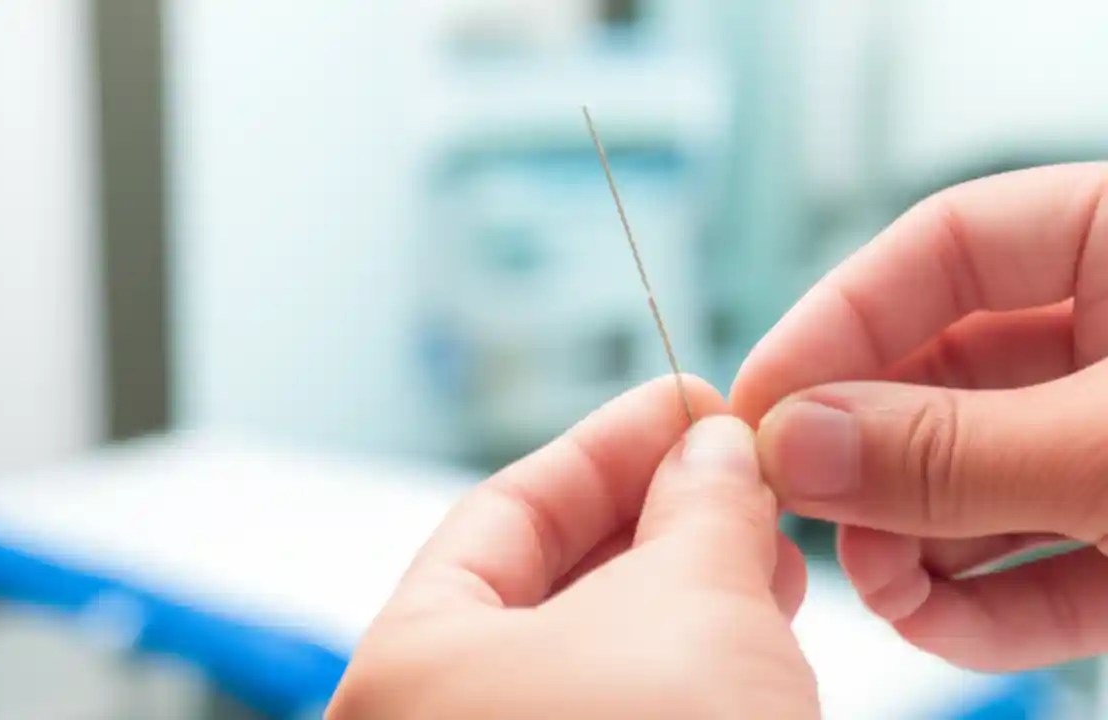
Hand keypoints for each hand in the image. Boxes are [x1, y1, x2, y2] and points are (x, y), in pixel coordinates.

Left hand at [328, 377, 817, 719]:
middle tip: (738, 473)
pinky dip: (685, 670)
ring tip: (764, 554)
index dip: (608, 447)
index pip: (507, 511)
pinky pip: (623, 713)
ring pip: (593, 659)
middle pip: (547, 585)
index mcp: (411, 665)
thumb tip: (711, 450)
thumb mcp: (694, 606)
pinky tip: (754, 643)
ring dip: (683, 595)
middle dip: (656, 519)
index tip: (686, 404)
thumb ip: (697, 505)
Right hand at [732, 163, 1107, 670]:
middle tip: (802, 509)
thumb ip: (951, 449)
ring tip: (881, 588)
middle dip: (871, 457)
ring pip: (983, 477)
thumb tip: (796, 445)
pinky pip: (1045, 559)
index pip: (943, 247)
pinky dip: (988, 602)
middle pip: (947, 376)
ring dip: (917, 542)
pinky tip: (939, 625)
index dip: (837, 320)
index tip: (758, 404)